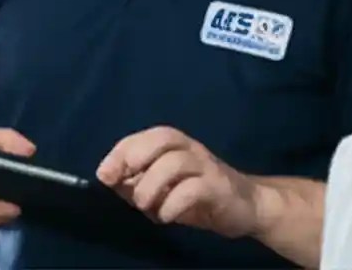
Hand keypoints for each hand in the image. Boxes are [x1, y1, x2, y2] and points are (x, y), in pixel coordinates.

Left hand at [97, 126, 263, 238]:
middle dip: (136, 156)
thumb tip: (108, 179)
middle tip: (123, 182)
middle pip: (164, 137)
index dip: (122, 151)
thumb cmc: (196, 196)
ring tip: (146, 207)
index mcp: (176, 145)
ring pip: (175, 162)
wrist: (246, 207)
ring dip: (151, 186)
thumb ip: (135, 182)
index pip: (147, 136)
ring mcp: (207, 167)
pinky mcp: (219, 188)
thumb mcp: (161, 188)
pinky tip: (166, 216)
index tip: (105, 174)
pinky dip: (172, 204)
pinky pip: (193, 190)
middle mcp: (191, 149)